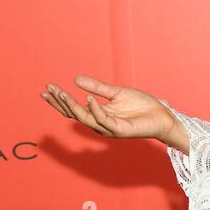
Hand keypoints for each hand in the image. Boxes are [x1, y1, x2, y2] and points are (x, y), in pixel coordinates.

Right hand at [40, 75, 183, 147]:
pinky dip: (95, 109)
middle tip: (49, 89)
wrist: (162, 116)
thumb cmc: (142, 106)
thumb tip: (76, 79)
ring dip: (72, 105)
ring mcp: (109, 128)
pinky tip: (88, 98)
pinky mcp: (120, 130)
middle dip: (60, 102)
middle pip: (74, 114)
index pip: (74, 108)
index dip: (60, 100)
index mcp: (98, 114)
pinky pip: (104, 119)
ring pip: (85, 118)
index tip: (47, 88)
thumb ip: (97, 87)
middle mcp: (100, 123)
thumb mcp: (117, 92)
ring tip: (62, 92)